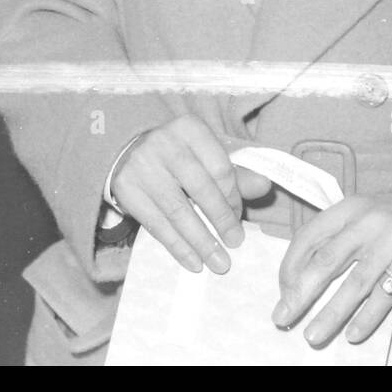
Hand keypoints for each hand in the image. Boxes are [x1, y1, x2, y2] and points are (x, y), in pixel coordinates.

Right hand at [110, 115, 271, 273]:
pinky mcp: (126, 189)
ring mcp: (142, 166)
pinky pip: (156, 224)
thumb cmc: (178, 155)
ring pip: (178, 210)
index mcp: (190, 128)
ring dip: (202, 242)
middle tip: (235, 243)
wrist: (128, 150)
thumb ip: (236, 173)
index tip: (240, 218)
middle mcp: (164, 143)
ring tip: (219, 262)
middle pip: (200, 189)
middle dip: (221, 221)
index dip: (233, 197)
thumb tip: (265, 186)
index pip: (220, 167)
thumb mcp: (205, 154)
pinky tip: (193, 262)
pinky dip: (177, 247)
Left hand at [275, 191, 391, 347]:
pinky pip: (386, 292)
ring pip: (354, 282)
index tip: (282, 293)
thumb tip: (304, 275)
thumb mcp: (368, 214)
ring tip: (313, 335)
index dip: (290, 266)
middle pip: (326, 261)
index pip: (309, 237)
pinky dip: (368, 317)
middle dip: (300, 293)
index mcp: (349, 208)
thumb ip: (341, 236)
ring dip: (331, 313)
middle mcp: (367, 220)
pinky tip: (353, 335)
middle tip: (282, 318)